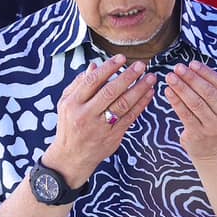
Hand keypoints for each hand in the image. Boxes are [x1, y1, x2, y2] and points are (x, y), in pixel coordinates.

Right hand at [42, 56, 155, 187]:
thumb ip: (78, 85)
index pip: (92, 81)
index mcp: (73, 103)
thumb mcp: (65, 104)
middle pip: (110, 92)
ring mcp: (101, 127)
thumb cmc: (69, 125)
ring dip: (139, 90)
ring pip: (123, 105)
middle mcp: (86, 115)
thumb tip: (94, 66)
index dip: (109, 68)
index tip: (122, 58)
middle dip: (128, 77)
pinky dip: (141, 104)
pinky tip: (149, 94)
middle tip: (141, 65)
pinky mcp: (113, 137)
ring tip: (151, 78)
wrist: (71, 157)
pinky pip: (130, 118)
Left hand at [165, 61, 216, 164]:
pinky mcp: (198, 134)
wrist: (214, 150)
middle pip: (207, 92)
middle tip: (178, 67)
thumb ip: (215, 86)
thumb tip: (200, 67)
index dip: (205, 72)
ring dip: (181, 88)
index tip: (191, 63)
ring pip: (195, 103)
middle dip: (191, 78)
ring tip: (170, 77)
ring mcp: (213, 126)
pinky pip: (185, 114)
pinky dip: (176, 101)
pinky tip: (168, 91)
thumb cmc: (215, 119)